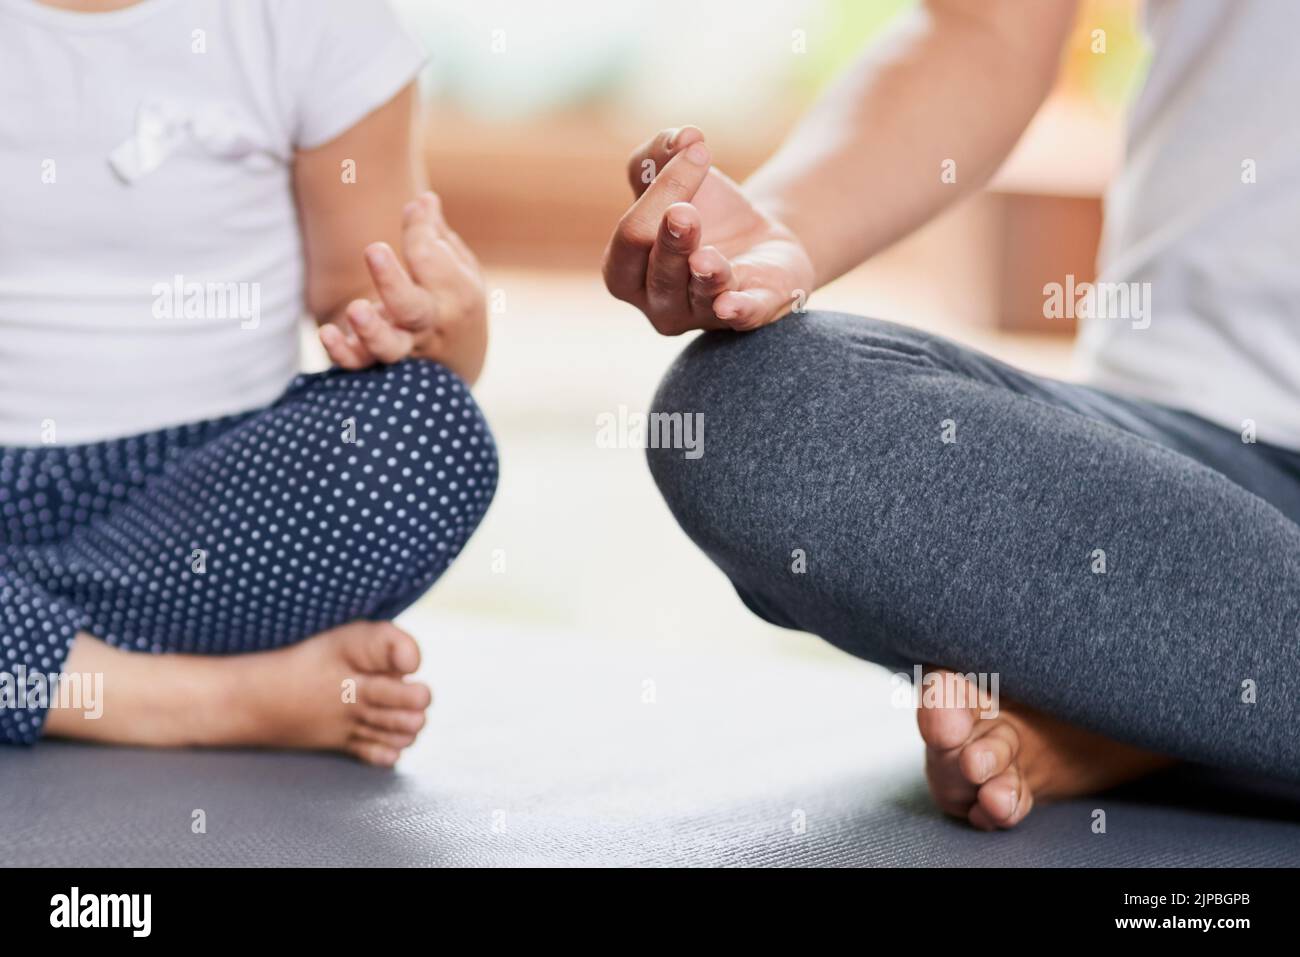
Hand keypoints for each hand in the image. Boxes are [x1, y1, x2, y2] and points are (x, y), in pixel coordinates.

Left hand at [319, 192, 487, 382]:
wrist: (462, 364)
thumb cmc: (457, 302)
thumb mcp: (460, 269)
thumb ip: (437, 236)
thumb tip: (423, 201)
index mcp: (455, 294)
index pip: (429, 255)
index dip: (417, 226)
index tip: (416, 210)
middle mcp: (430, 324)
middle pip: (411, 306)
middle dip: (391, 280)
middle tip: (374, 249)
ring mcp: (404, 347)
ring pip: (387, 346)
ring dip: (370, 330)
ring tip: (355, 309)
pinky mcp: (378, 362)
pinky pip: (359, 364)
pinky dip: (341, 353)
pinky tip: (326, 332)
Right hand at [603, 126, 814, 335]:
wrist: (757, 239)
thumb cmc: (702, 213)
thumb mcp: (674, 178)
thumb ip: (659, 153)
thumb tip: (684, 136)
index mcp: (626, 269)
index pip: (631, 235)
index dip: (660, 192)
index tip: (699, 150)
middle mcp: (659, 301)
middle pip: (659, 271)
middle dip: (672, 240)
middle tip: (684, 212)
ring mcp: (703, 314)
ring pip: (700, 296)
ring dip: (704, 273)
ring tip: (706, 256)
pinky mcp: (750, 315)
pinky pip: (742, 318)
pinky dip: (736, 311)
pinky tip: (730, 305)